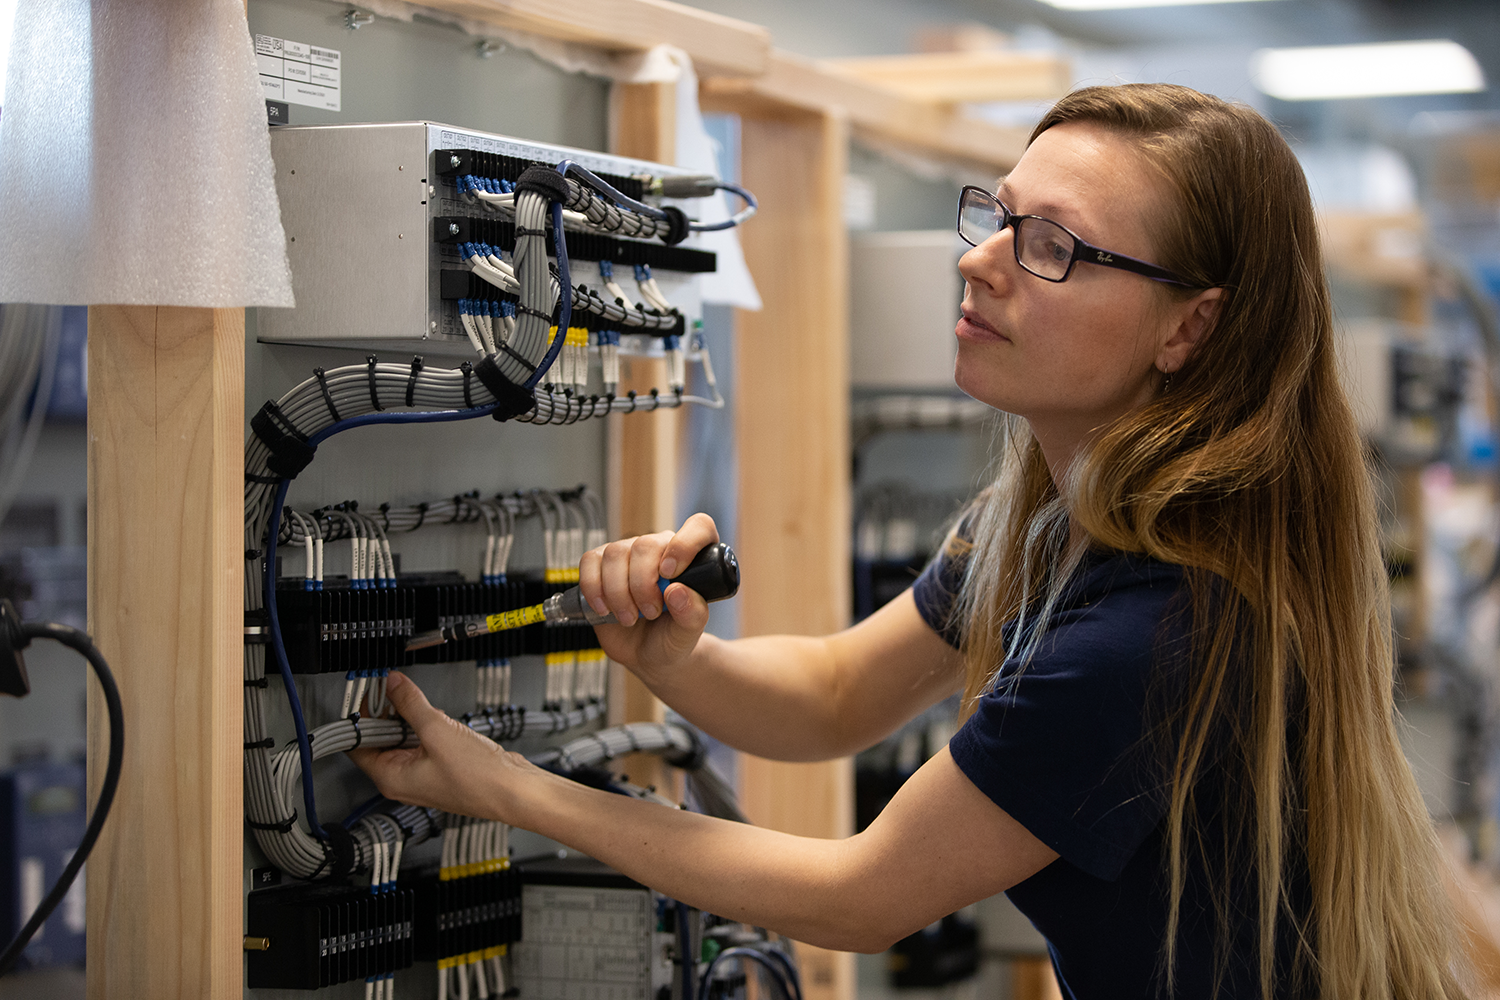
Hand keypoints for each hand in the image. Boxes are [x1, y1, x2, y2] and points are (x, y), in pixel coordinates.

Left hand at [348, 671, 535, 820]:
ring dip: (410, 718)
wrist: (514, 791)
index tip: (370, 692)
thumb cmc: (478, 779)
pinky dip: (428, 726)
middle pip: (381, 739)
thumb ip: (411, 703)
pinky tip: (440, 718)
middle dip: (387, 713)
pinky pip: (424, 741)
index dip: (362, 716)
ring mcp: (423, 773)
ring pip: (404, 738)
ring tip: (420, 704)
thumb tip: (393, 684)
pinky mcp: (441, 767)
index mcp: (391, 777)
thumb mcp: (438, 731)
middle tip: (394, 689)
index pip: (358, 744)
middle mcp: (403, 778)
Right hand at [577, 512, 719, 680]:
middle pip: (645, 545)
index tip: (670, 575)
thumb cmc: (671, 637)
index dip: (684, 545)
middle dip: (642, 585)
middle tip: (649, 613)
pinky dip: (593, 587)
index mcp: (692, 559)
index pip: (698, 527)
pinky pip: (590, 561)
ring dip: (618, 592)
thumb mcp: (688, 633)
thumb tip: (677, 591)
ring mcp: (629, 554)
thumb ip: (691, 614)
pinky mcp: (601, 564)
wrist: (646, 652)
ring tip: (629, 618)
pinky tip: (604, 608)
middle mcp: (660, 549)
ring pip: (615, 554)